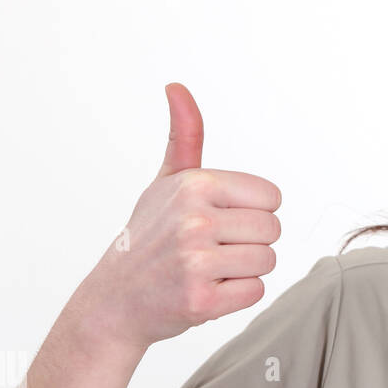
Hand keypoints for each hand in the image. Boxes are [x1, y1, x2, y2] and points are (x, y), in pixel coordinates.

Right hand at [67, 83, 282, 350]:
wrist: (114, 301)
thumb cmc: (148, 236)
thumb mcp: (166, 181)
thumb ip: (184, 136)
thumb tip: (176, 86)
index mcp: (194, 185)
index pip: (271, 197)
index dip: (252, 211)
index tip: (219, 220)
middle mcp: (194, 219)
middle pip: (273, 229)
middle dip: (249, 242)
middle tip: (211, 249)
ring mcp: (195, 262)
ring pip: (267, 261)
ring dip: (244, 270)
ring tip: (207, 269)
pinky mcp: (200, 300)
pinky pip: (255, 292)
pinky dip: (236, 296)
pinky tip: (205, 290)